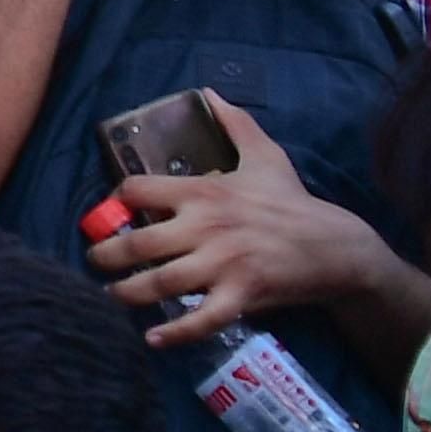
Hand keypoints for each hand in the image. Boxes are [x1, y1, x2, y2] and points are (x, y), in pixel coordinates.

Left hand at [84, 103, 402, 342]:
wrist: (336, 246)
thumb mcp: (265, 156)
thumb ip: (235, 124)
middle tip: (94, 261)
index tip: (109, 212)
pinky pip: (201, 319)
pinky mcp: (242, 295)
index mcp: (205, 192)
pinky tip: (152, 339)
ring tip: (112, 295)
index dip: (117, 201)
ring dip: (127, 294)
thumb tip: (210, 92)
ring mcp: (223, 263)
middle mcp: (207, 226)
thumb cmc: (292, 202)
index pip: (138, 190)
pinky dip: (174, 333)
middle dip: (106, 255)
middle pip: (137, 243)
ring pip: (160, 283)